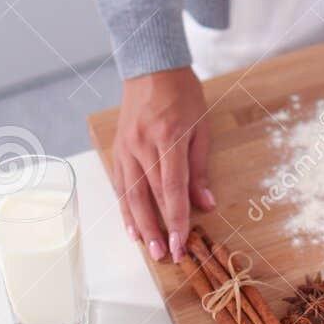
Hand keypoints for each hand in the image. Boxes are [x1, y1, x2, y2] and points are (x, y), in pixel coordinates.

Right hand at [113, 67, 213, 262]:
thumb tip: (206, 204)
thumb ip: (200, 167)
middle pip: (149, 196)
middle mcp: (143, 145)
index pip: (172, 189)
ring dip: (138, 224)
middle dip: (157, 229)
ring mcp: (126, 147)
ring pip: (130, 193)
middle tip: (163, 256)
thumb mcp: (201, 126)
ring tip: (146, 248)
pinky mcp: (117, 147)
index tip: (181, 244)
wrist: (151, 66)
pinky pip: (120, 183)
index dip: (176, 220)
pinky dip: (125, 207)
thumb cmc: (182, 94)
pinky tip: (130, 225)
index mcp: (169, 138)